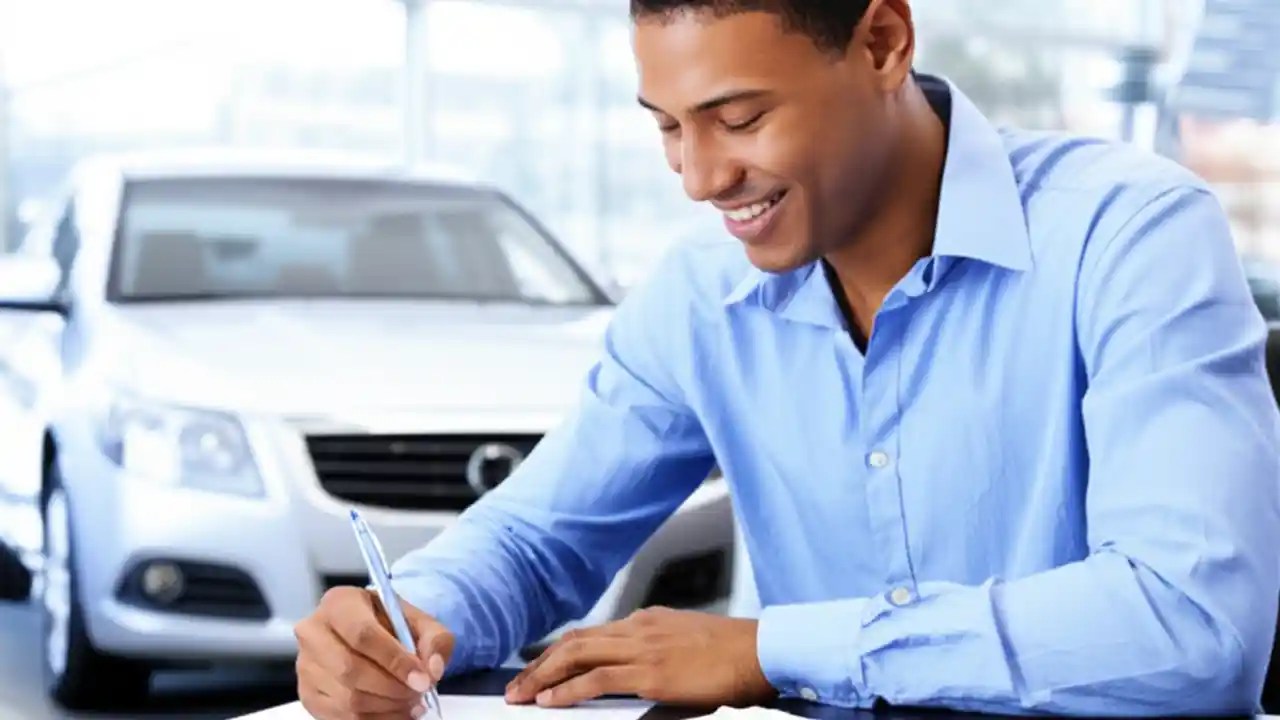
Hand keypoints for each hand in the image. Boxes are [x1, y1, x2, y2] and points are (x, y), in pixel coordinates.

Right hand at [295, 586, 454, 719]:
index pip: (363, 635)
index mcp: (340, 603)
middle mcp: (313, 631)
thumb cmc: (392, 625)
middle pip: (351, 670)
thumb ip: (435, 639)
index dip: (395, 661)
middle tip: (419, 693)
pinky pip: (340, 717)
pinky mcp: (308, 694)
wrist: (369, 635)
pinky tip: (395, 713)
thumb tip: (432, 670)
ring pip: (347, 698)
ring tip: (411, 703)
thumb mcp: (420, 621)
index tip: (422, 679)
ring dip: (386, 707)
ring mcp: (306, 665)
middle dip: (392, 688)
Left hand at [504, 606, 775, 708]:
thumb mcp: (685, 650)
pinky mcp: (650, 672)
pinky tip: (549, 701)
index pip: (590, 634)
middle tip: (515, 686)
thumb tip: (634, 684)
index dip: (559, 652)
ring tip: (520, 695)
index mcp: (647, 621)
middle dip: (540, 665)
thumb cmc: (732, 656)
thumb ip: (656, 661)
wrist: (758, 653)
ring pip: (578, 655)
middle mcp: (638, 628)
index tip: (538, 669)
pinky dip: (569, 690)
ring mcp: (642, 648)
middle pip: (575, 642)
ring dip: (543, 677)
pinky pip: (597, 679)